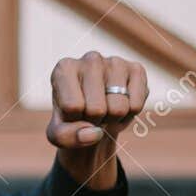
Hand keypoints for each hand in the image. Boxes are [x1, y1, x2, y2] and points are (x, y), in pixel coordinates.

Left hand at [46, 51, 147, 186]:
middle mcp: (90, 59)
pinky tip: (120, 104)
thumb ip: (66, 136)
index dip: (75, 120)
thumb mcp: (58, 134)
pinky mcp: (136, 69)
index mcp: (64, 68)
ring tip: (105, 109)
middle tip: (92, 113)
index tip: (73, 113)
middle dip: (95, 120)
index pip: (72, 106)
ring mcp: (115, 62)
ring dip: (112, 119)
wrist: (94, 115)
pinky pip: (136, 106)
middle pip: (97, 109)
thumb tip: (96, 134)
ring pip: (118, 109)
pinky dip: (129, 115)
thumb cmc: (72, 121)